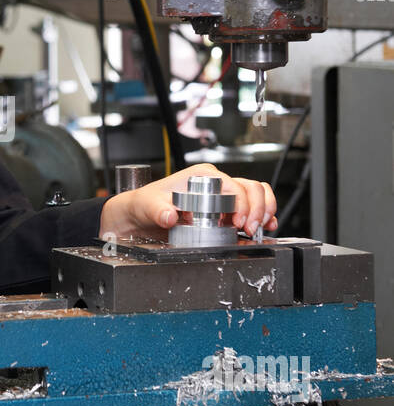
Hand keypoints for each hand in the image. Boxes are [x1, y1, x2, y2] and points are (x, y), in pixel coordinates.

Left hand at [99, 162, 276, 241]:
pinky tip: (264, 226)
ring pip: (257, 193)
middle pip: (251, 188)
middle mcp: (215, 183)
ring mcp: (222, 195)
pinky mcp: (225, 209)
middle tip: (250, 228)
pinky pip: (253, 205)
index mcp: (201, 176)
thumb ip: (157, 210)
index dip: (241, 204)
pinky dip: (263, 214)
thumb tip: (170, 216)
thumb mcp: (147, 206)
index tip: (238, 222)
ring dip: (264, 210)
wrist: (140, 215)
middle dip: (257, 208)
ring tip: (259, 228)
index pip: (233, 185)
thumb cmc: (145, 205)